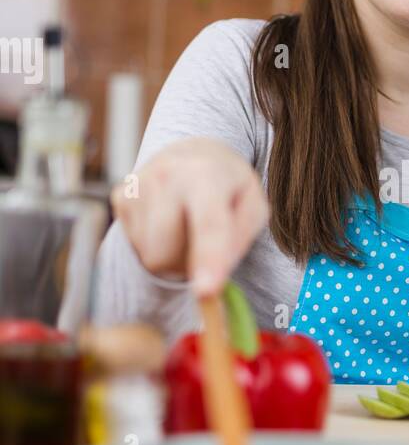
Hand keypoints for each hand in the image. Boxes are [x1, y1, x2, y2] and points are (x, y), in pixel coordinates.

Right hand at [111, 137, 268, 294]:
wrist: (193, 152)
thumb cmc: (228, 186)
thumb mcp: (252, 205)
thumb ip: (239, 239)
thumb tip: (213, 275)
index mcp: (207, 174)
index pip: (208, 224)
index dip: (208, 259)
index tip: (206, 292)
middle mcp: (166, 175)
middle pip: (166, 253)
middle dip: (187, 263)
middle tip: (204, 239)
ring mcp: (137, 185)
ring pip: (150, 256)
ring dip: (172, 255)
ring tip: (187, 225)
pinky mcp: (120, 197)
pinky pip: (136, 247)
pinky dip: (155, 244)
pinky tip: (168, 219)